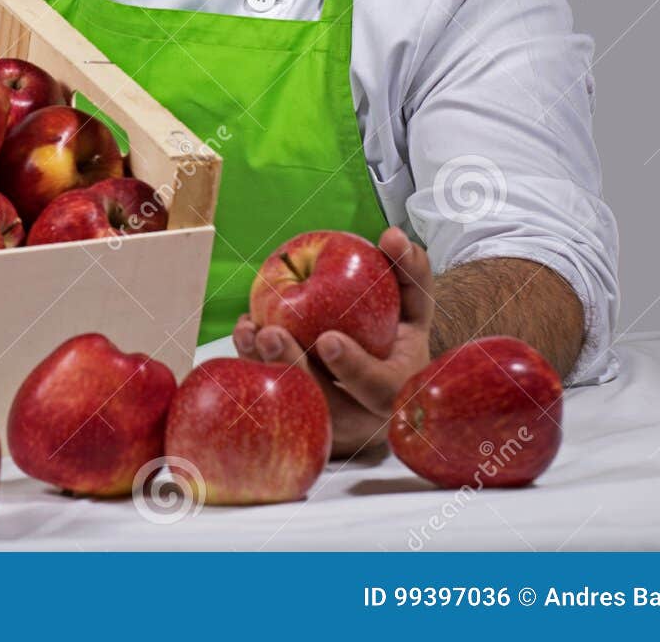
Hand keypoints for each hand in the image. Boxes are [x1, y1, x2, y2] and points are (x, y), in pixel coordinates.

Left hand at [232, 226, 434, 458]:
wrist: (389, 372)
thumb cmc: (399, 330)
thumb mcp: (414, 305)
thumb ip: (410, 272)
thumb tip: (392, 236)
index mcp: (396, 392)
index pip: (378, 387)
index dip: (354, 368)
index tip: (328, 340)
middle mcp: (362, 418)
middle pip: (325, 404)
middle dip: (294, 367)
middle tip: (270, 333)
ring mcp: (330, 424)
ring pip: (295, 403)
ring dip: (268, 365)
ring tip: (252, 330)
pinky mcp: (303, 418)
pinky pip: (275, 396)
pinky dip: (257, 364)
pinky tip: (246, 334)